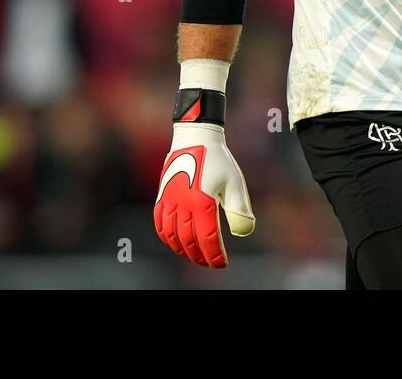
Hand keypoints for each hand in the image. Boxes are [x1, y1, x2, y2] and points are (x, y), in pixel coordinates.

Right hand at [154, 121, 254, 266]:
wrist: (196, 137)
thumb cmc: (219, 160)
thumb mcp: (235, 183)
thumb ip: (239, 209)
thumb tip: (243, 233)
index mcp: (203, 202)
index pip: (208, 239)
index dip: (214, 255)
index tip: (221, 264)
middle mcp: (183, 204)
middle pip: (189, 240)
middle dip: (199, 256)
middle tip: (209, 263)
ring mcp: (170, 200)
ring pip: (172, 235)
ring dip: (182, 249)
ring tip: (193, 255)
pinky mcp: (162, 195)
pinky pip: (159, 222)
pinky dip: (166, 236)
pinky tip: (174, 241)